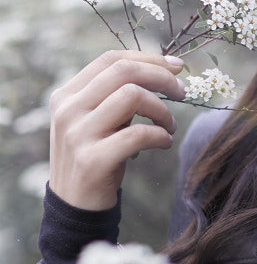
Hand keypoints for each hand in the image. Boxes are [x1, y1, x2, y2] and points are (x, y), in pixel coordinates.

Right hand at [48, 50, 186, 210]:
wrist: (75, 205)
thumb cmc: (95, 155)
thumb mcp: (95, 120)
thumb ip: (116, 96)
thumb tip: (163, 69)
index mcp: (67, 95)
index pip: (110, 59)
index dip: (148, 58)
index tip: (177, 66)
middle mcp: (68, 110)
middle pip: (123, 72)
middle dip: (162, 77)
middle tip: (182, 92)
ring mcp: (77, 134)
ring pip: (132, 96)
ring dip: (162, 110)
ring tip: (169, 126)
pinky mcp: (93, 160)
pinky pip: (138, 135)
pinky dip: (160, 136)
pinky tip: (165, 143)